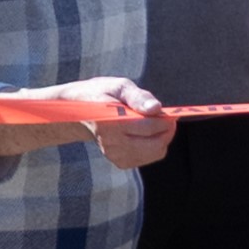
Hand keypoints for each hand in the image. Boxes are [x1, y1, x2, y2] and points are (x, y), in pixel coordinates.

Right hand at [35, 75, 177, 168]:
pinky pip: (149, 157)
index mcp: (110, 123)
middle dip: (166, 130)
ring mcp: (115, 156)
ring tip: (152, 123)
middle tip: (164, 117)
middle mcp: (112, 144)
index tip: (167, 111)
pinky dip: (154, 145)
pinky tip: (145, 134)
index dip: (165, 119)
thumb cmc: (102, 95)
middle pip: (156, 144)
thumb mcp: (119, 87)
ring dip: (161, 137)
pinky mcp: (120, 162)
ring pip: (156, 152)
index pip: (149, 127)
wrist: (81, 114)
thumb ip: (138, 97)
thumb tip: (156, 108)